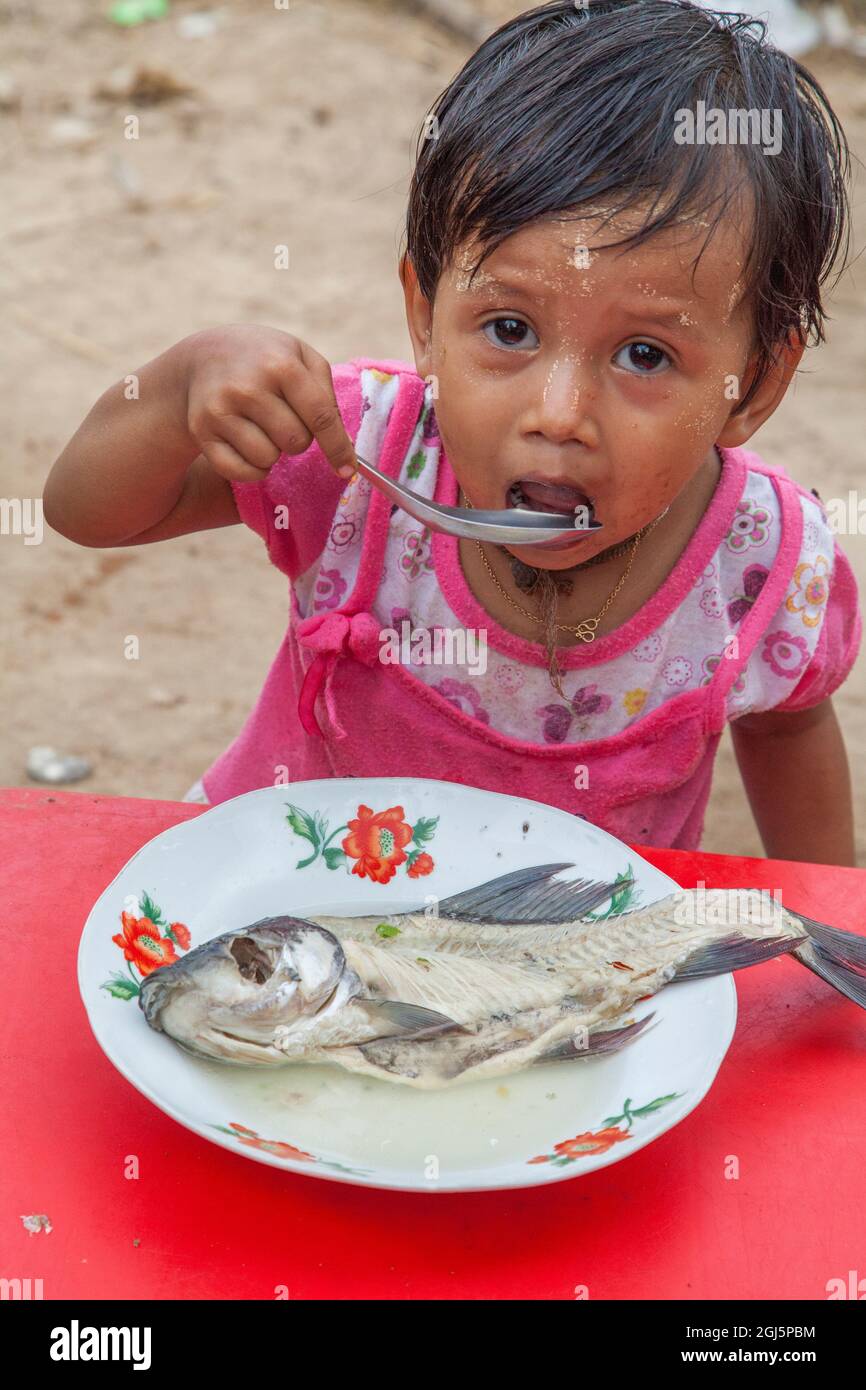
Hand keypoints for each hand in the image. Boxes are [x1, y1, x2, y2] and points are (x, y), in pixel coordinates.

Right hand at [183, 324, 357, 482]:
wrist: (202, 356)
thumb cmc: (264, 359)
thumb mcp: (299, 356)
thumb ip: (326, 393)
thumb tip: (344, 445)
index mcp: (281, 365)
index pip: (320, 417)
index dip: (338, 448)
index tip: (348, 469)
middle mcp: (249, 387)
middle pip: (296, 442)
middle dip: (297, 438)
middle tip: (283, 418)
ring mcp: (222, 409)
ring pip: (268, 459)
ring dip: (272, 452)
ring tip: (261, 427)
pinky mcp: (202, 430)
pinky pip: (241, 472)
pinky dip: (251, 469)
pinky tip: (247, 445)